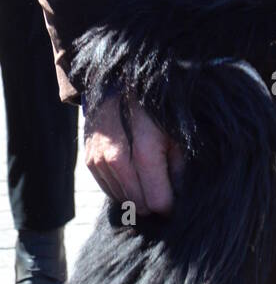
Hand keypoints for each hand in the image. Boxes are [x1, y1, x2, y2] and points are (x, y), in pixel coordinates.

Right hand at [84, 93, 183, 215]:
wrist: (121, 78)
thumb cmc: (156, 105)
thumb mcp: (176, 129)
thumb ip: (179, 163)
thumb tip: (180, 193)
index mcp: (145, 145)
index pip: (156, 198)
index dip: (169, 204)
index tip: (176, 202)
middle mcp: (116, 154)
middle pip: (137, 201)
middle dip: (152, 203)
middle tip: (164, 198)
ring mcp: (98, 156)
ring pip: (120, 197)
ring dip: (135, 198)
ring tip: (149, 189)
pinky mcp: (88, 157)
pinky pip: (105, 186)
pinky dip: (119, 190)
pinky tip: (131, 183)